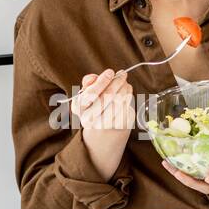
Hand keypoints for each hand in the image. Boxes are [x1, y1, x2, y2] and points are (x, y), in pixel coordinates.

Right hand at [70, 68, 134, 183]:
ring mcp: (105, 124)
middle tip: (122, 74)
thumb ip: (87, 84)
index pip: (91, 93)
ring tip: (125, 83)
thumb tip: (92, 77)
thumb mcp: (86, 97)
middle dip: (117, 82)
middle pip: (107, 97)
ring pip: (120, 101)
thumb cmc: (94, 109)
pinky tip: (127, 93)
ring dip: (125, 88)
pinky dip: (129, 96)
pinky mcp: (120, 126)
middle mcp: (90, 119)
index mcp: (79, 109)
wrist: (102, 137)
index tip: (110, 72)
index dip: (102, 81)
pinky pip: (127, 107)